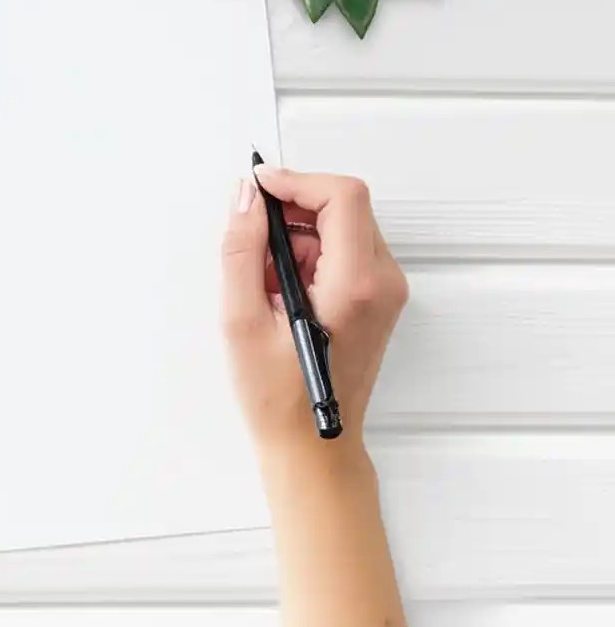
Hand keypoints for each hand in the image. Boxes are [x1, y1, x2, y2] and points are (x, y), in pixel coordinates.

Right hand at [221, 166, 407, 456]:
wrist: (311, 445)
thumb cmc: (279, 398)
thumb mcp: (241, 319)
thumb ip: (242, 249)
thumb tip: (246, 198)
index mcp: (356, 285)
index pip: (342, 196)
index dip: (296, 181)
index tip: (259, 188)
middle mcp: (383, 283)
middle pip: (342, 207)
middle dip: (291, 215)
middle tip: (252, 249)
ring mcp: (386, 291)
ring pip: (340, 228)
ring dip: (296, 240)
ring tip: (263, 287)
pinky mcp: (378, 299)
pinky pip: (343, 252)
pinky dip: (307, 258)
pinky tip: (281, 296)